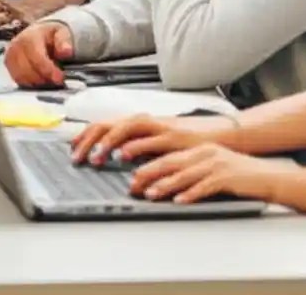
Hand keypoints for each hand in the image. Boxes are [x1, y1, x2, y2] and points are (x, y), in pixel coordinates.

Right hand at [4, 22, 73, 87]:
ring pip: (22, 77)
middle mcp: (15, 46)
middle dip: (44, 79)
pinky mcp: (8, 64)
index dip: (48, 70)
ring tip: (49, 80)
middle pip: (28, 70)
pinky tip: (40, 80)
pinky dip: (30, 83)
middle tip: (57, 81)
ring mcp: (10, 56)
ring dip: (37, 82)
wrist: (38, 33)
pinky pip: (17, 80)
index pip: (37, 58)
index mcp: (29, 37)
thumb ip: (64, 42)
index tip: (60, 78)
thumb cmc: (50, 35)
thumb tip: (66, 52)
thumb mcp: (61, 33)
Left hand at [70, 113, 234, 164]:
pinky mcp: (193, 151)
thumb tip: (115, 149)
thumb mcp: (163, 138)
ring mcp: (178, 138)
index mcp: (151, 124)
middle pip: (124, 126)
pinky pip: (176, 162)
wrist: (230, 134)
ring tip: (109, 162)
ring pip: (147, 140)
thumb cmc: (194, 139)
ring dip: (129, 152)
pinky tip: (152, 182)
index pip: (114, 123)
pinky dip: (162, 173)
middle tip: (87, 159)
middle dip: (101, 141)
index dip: (92, 134)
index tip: (74, 147)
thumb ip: (141, 142)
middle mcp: (161, 126)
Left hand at [129, 143, 296, 203]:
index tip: (133, 174)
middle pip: (171, 163)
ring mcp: (216, 164)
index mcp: (199, 150)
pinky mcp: (227, 177)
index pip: (167, 156)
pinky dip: (190, 194)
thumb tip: (166, 181)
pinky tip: (180, 200)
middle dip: (149, 174)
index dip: (148, 165)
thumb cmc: (240, 175)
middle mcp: (205, 154)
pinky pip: (204, 186)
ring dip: (165, 185)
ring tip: (151, 193)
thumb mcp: (212, 166)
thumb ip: (191, 170)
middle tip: (134, 184)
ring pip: (184, 174)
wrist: (269, 177)